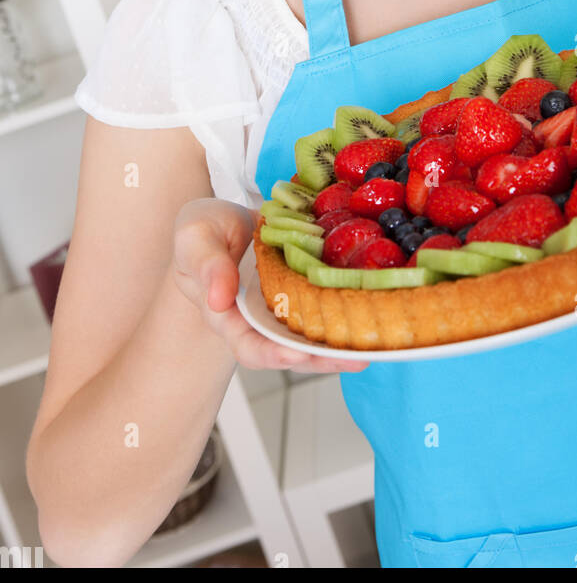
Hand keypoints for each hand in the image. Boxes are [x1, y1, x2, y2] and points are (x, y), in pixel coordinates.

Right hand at [173, 198, 367, 372]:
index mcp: (228, 315)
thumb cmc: (204, 231)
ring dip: (343, 344)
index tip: (297, 355)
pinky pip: (326, 306)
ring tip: (375, 346)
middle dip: (323, 359)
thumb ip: (206, 264)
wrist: (224, 222)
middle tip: (356, 359)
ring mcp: (285, 309)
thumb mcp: (195, 237)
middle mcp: (261, 321)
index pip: (249, 346)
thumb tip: (219, 300)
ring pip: (314, 335)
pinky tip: (376, 309)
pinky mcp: (306, 291)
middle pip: (291, 351)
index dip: (273, 354)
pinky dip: (348, 311)